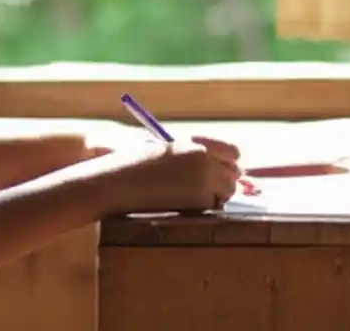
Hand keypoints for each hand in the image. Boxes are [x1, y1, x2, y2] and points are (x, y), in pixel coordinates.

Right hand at [80, 139, 240, 214]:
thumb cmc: (132, 164)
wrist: (115, 182)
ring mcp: (203, 179)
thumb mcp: (164, 150)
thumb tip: (215, 166)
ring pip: (227, 191)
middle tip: (208, 188)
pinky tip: (184, 204)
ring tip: (192, 196)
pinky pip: (214, 205)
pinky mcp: (199, 200)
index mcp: (194, 142)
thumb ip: (190, 154)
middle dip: (224, 180)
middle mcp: (203, 158)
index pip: (231, 151)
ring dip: (217, 195)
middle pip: (234, 172)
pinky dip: (205, 207)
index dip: (229, 162)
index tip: (223, 169)